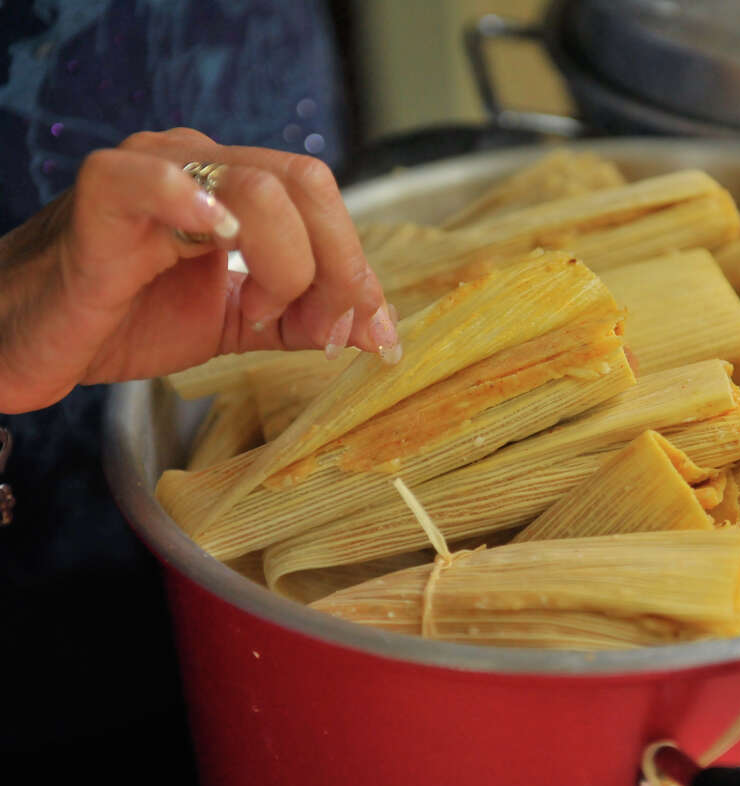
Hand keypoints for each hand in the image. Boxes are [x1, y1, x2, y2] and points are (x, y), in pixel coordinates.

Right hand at [0, 128, 397, 413]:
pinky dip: (191, 203)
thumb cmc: (125, 318)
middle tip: (327, 327)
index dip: (358, 267)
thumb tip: (378, 332)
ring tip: (255, 312)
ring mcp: (149, 172)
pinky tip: (216, 243)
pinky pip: (147, 178)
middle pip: (307, 183)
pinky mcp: (99, 199)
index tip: (370, 334)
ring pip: (259, 187)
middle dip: (339, 266)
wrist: (33, 341)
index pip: (323, 199)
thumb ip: (304, 321)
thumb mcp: (237, 324)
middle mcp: (199, 163)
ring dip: (284, 265)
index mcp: (236, 185)